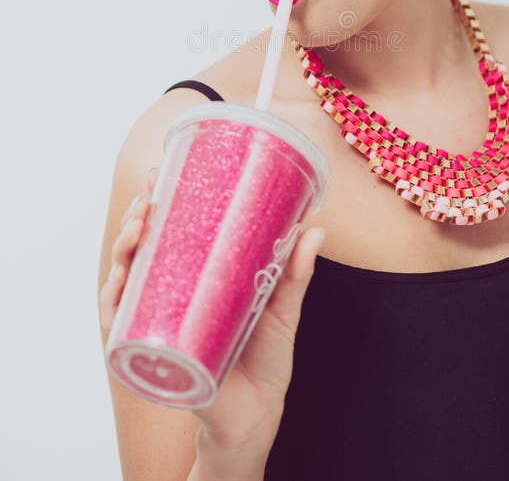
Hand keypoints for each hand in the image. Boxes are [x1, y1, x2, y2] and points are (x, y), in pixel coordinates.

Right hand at [100, 169, 324, 473]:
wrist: (256, 417)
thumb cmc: (264, 360)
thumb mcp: (280, 309)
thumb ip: (294, 272)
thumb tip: (315, 228)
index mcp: (194, 280)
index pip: (167, 235)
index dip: (157, 205)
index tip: (158, 173)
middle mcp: (168, 298)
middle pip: (139, 253)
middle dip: (136, 221)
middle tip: (148, 200)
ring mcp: (157, 326)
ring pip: (124, 282)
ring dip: (123, 251)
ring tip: (137, 229)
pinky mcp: (153, 355)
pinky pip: (120, 328)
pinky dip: (113, 304)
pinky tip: (119, 282)